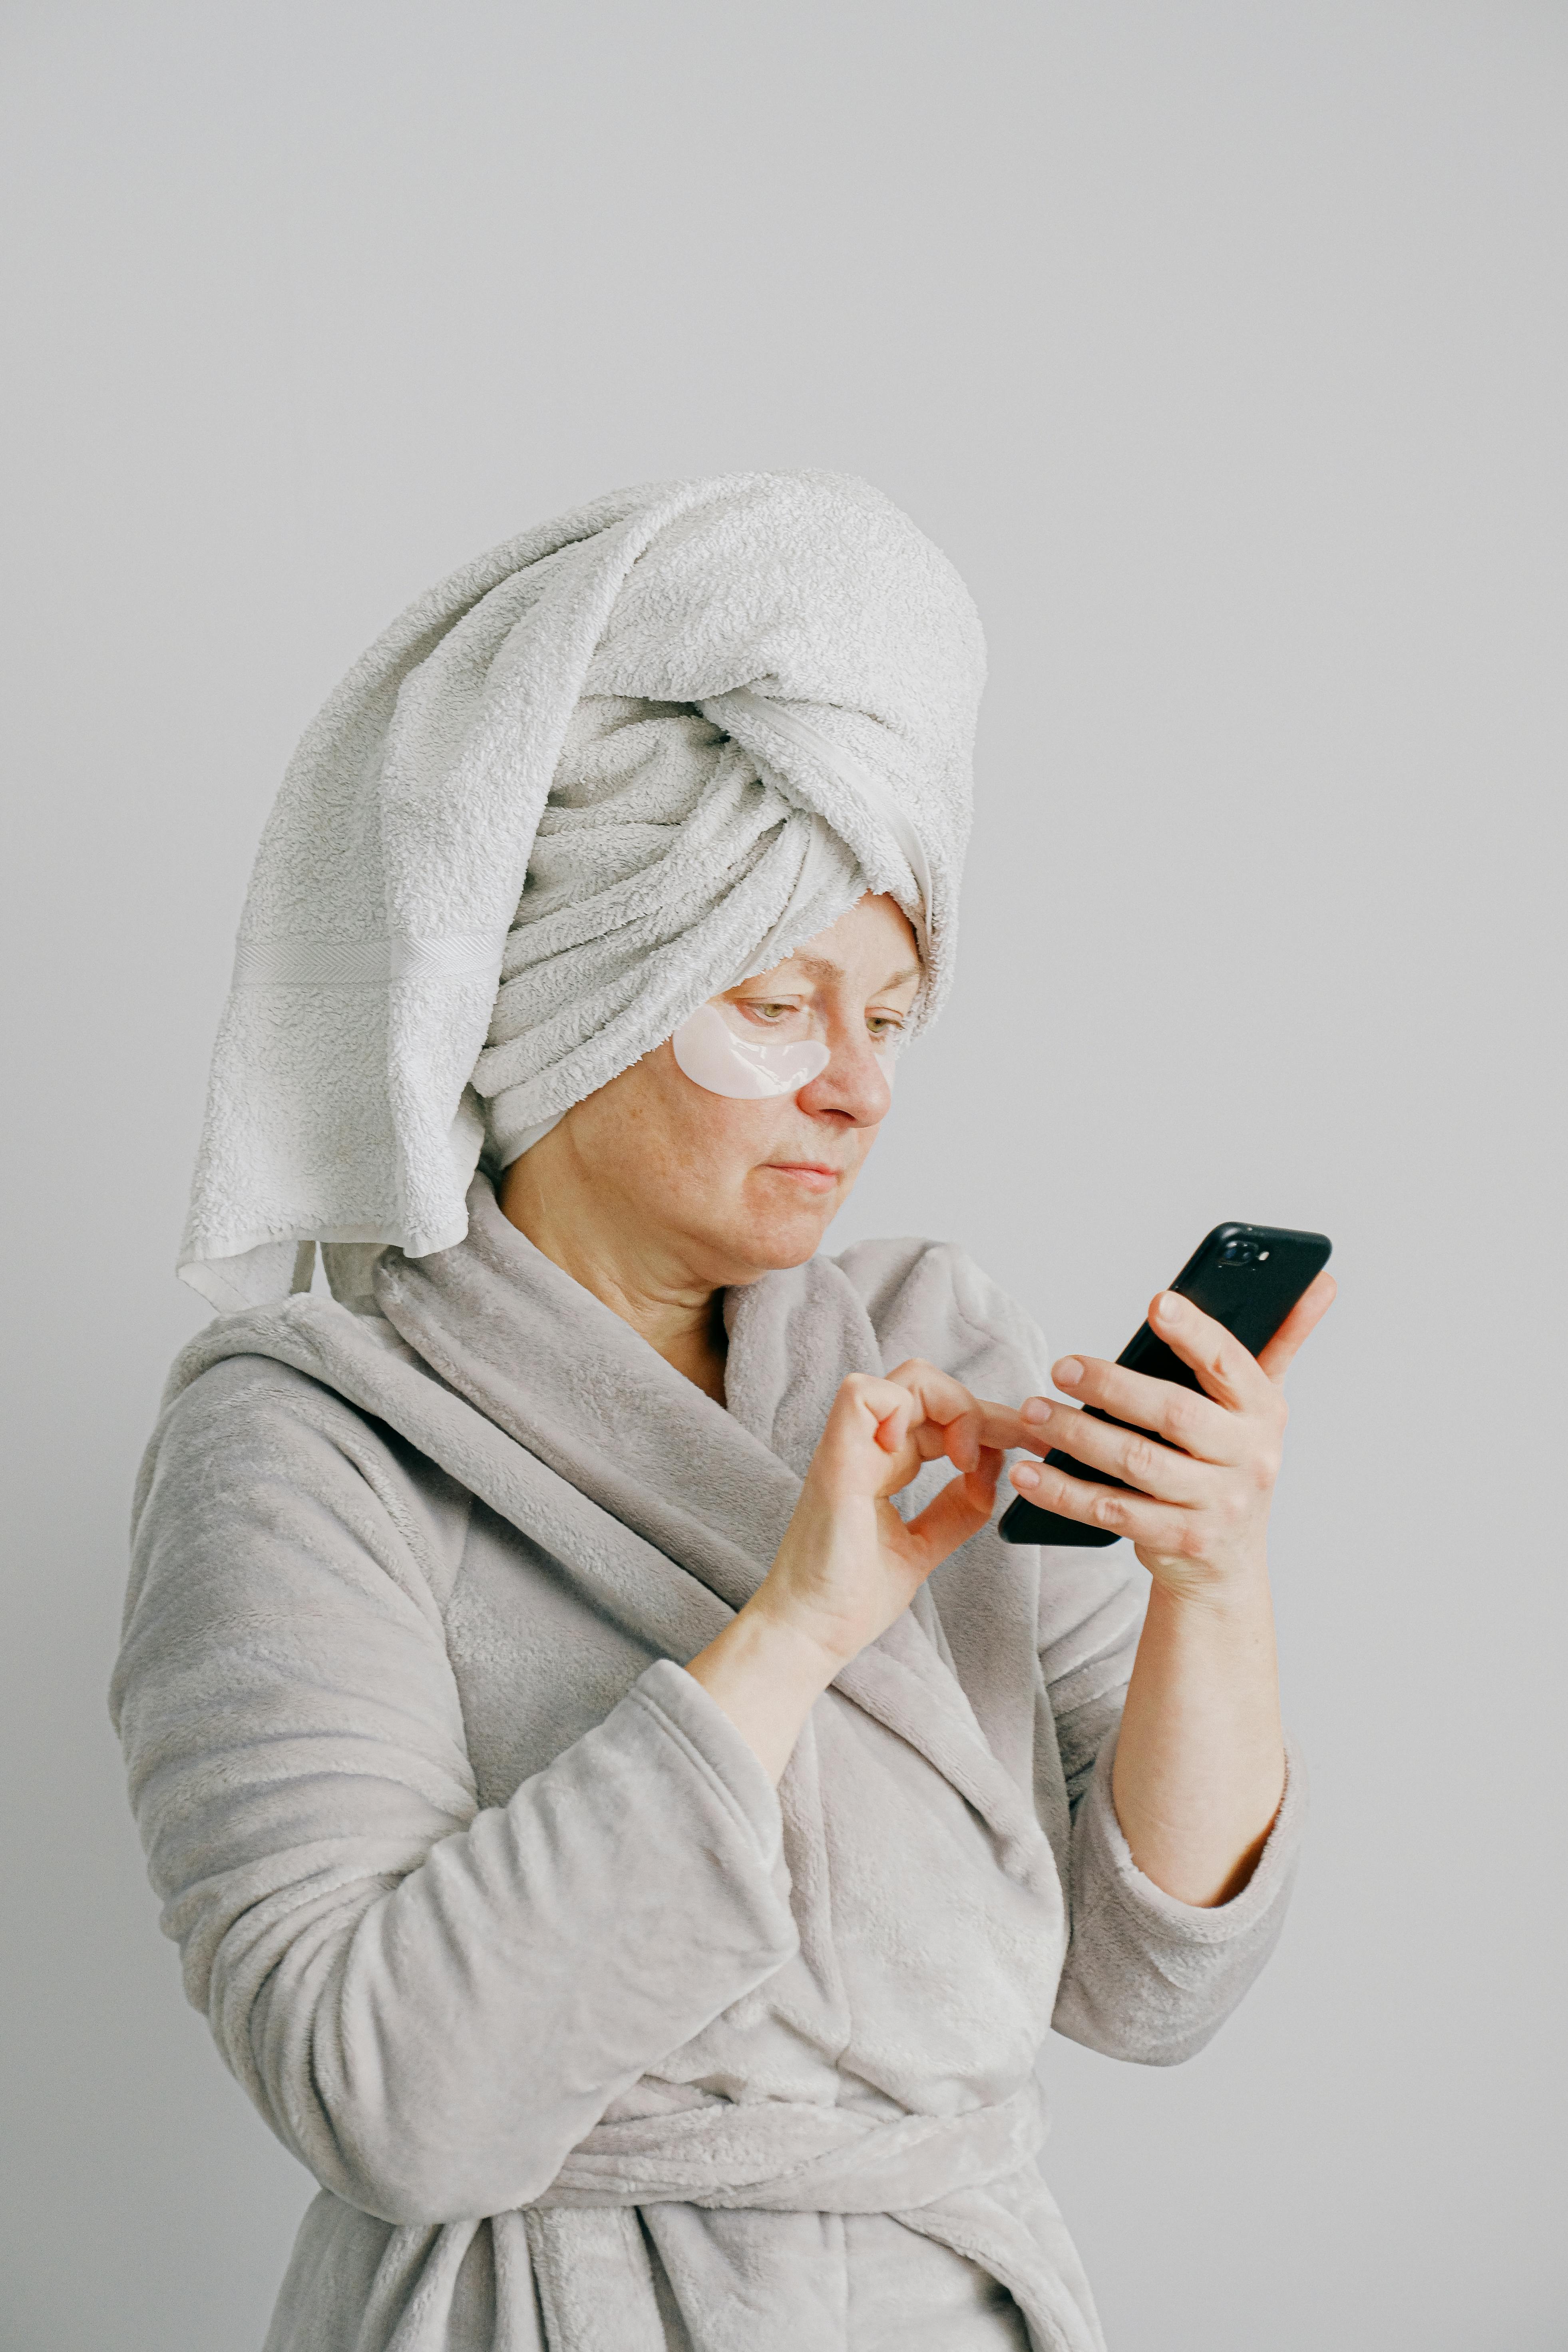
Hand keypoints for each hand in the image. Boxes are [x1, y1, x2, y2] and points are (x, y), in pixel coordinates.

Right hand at [685, 1362, 1019, 1778]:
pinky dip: (899, 1408)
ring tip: (966, 1459)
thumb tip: (990, 1476)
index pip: (941, 1416)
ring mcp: (849, 1449)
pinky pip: (861, 1396)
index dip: (988, 1423)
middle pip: (930, 1387)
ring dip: (953, 1406)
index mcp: (884, 1465)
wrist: (809, 1635)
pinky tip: (918, 1451)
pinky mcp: (835, 1461)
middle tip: (1013, 1448)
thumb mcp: (921, 1548)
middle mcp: (867, 1449)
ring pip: (906, 1380)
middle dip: (983, 1410)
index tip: (1028, 1448)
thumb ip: (953, 1511)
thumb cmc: (850, 1598)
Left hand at [1008, 1272, 1335, 1595]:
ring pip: (1135, 1463)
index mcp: (1263, 1413)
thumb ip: (1282, 1341)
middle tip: (1060, 1365)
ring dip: (1075, 1434)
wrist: (1228, 1567)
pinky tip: (1029, 1472)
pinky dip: (1063, 1492)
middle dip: (1112, 1386)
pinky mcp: (1176, 1542)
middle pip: (1174, 1415)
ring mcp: (1213, 1505)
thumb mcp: (1260, 1406)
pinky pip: (1110, 1512)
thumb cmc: (1232, 1464)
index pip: (1230, 1364)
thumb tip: (1320, 1281)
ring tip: (1031, 1411)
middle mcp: (1246, 1459)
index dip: (1196, 1333)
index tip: (1158, 1303)